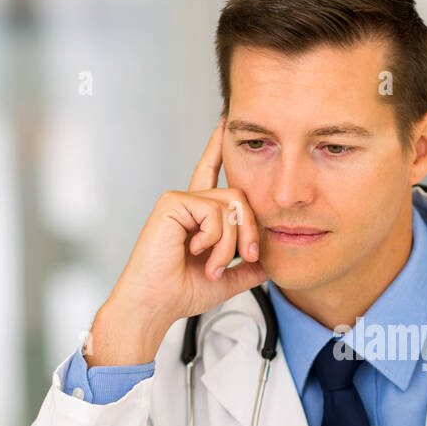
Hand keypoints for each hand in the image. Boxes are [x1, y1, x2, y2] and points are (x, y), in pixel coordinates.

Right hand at [85, 115, 270, 365]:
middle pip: (240, 196)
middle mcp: (189, 203)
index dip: (218, 148)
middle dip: (250, 231)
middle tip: (246, 257)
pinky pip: (213, 212)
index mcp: (198, 215)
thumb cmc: (180, 292)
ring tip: (212, 266)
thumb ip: (247, 269)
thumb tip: (269, 265)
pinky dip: (213, 239)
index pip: (212, 174)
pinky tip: (194, 251)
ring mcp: (180, 200)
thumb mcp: (225, 279)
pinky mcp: (172, 203)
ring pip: (231, 206)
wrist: (156, 304)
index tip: (224, 121)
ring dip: (229, 243)